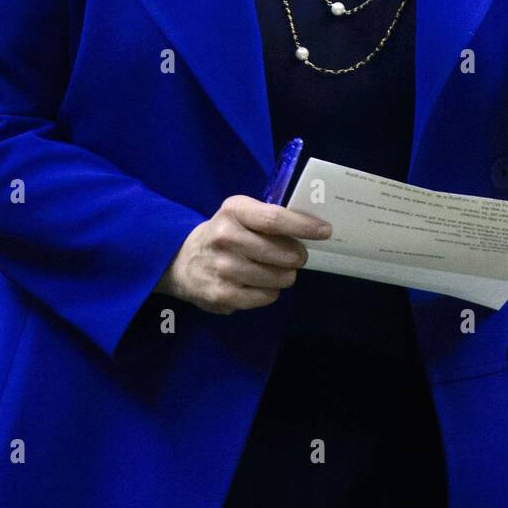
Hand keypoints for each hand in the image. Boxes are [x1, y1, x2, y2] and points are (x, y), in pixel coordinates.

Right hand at [156, 195, 332, 314]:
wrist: (181, 261)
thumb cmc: (224, 233)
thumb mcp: (240, 214)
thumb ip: (270, 217)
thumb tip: (312, 228)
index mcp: (233, 211)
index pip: (275, 219)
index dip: (304, 226)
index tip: (325, 231)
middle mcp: (225, 237)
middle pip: (284, 253)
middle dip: (298, 256)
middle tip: (295, 256)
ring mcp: (223, 268)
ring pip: (279, 278)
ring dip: (284, 275)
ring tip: (273, 269)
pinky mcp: (223, 295)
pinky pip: (267, 297)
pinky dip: (270, 292)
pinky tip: (258, 283)